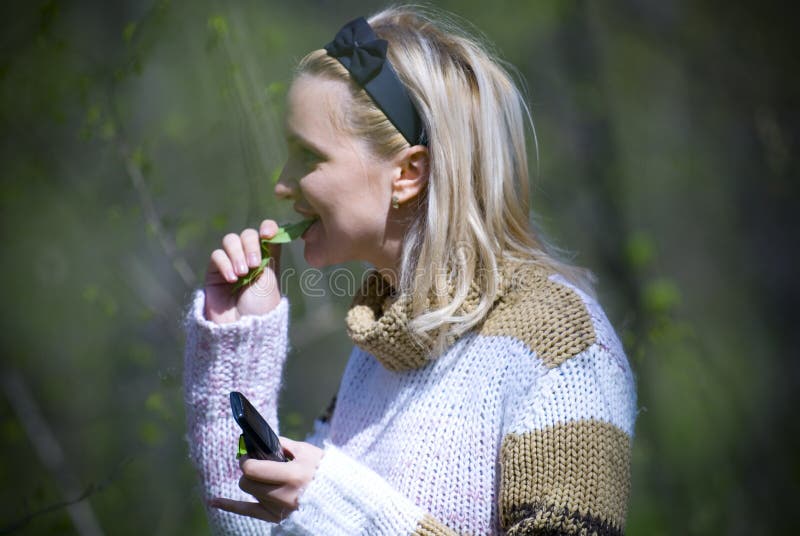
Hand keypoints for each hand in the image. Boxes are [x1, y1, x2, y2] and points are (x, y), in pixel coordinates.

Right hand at [204, 219, 282, 323]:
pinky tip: (231, 279)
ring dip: (237, 253)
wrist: (243, 329)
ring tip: (242, 274)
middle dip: (250, 245)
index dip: (267, 227)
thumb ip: (270, 253)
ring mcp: (231, 263)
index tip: (268, 232)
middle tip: (254, 264)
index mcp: (267, 258)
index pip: (266, 233)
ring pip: (230, 240)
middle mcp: (249, 258)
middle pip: (247, 234)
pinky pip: (217, 255)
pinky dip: (224, 264)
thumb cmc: (261, 307)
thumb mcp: (270, 278)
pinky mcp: (214, 272)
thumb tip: (272, 229)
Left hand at [209, 437, 323, 522]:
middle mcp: (284, 495)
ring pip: (249, 492)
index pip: (252, 470)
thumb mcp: (307, 451)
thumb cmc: (323, 470)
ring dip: (252, 482)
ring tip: (264, 476)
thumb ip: (283, 444)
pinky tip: (213, 501)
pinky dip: (229, 505)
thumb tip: (261, 439)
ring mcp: (279, 509)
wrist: (337, 497)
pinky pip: (247, 512)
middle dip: (249, 471)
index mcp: (292, 475)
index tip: (248, 454)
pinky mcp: (277, 518)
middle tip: (255, 463)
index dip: (246, 460)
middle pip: (247, 482)